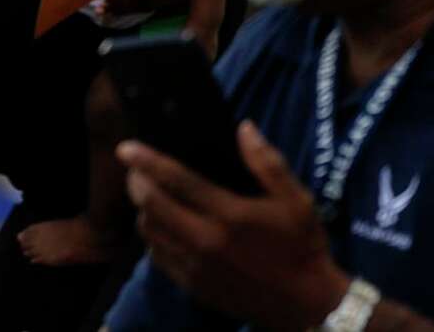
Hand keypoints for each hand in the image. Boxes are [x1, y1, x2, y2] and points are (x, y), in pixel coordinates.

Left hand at [120, 121, 350, 328]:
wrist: (308, 305)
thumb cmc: (302, 246)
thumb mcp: (296, 200)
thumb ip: (268, 162)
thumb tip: (244, 127)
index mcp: (230, 215)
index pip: (176, 181)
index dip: (146, 161)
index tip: (125, 148)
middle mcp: (206, 241)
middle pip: (152, 205)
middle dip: (136, 182)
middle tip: (135, 170)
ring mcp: (197, 267)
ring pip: (150, 232)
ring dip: (142, 210)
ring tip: (147, 195)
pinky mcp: (194, 287)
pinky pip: (158, 257)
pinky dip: (152, 237)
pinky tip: (162, 226)